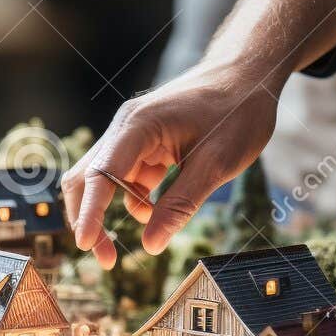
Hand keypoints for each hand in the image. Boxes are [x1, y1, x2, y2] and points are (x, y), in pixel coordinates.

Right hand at [62, 60, 283, 266]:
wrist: (249, 74)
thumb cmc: (237, 111)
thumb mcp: (215, 165)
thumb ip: (180, 205)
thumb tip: (150, 245)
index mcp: (137, 127)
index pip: (100, 175)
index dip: (91, 213)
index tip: (86, 246)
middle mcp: (125, 128)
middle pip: (87, 178)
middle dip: (90, 219)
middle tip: (105, 260)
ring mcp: (131, 134)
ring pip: (103, 179)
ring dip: (112, 211)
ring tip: (136, 239)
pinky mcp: (143, 141)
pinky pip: (125, 175)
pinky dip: (133, 198)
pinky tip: (154, 210)